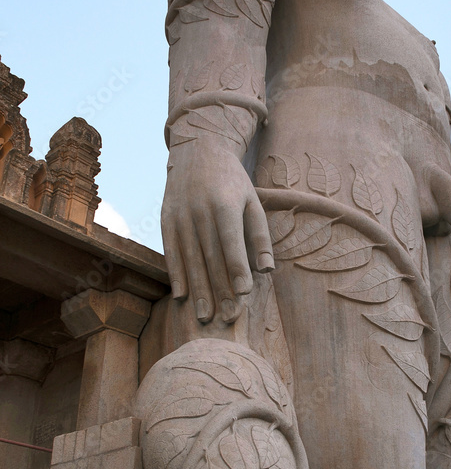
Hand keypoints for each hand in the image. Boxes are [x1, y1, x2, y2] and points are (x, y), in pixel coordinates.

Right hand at [161, 136, 273, 322]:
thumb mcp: (252, 202)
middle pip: (210, 257)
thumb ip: (260, 236)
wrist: (198, 150)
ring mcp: (180, 215)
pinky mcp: (166, 218)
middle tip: (226, 317)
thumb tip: (267, 270)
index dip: (237, 270)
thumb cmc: (233, 181)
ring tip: (204, 316)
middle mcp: (200, 211)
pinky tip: (181, 296)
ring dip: (197, 290)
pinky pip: (171, 251)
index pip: (232, 244)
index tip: (243, 295)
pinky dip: (176, 275)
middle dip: (219, 290)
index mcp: (224, 205)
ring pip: (190, 259)